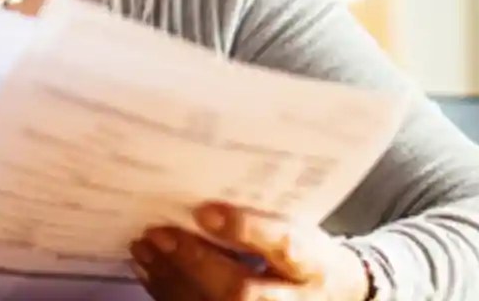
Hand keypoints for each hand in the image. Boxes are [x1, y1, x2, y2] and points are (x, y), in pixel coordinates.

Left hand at [129, 202, 373, 300]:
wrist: (332, 296)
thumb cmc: (307, 255)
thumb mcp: (298, 227)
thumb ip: (262, 214)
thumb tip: (206, 188)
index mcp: (311, 262)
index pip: (282, 245)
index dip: (244, 229)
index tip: (205, 210)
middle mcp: (291, 299)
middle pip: (241, 291)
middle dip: (195, 262)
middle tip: (159, 233)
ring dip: (172, 279)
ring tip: (145, 248)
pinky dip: (169, 294)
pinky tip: (150, 271)